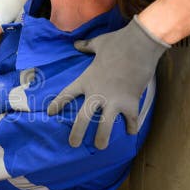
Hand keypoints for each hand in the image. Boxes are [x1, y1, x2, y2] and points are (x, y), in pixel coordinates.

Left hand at [47, 16, 168, 148]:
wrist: (139, 45)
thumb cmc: (117, 43)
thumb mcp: (98, 43)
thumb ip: (86, 46)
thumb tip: (77, 44)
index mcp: (86, 80)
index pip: (67, 94)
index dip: (58, 104)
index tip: (50, 112)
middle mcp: (97, 94)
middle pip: (83, 119)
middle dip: (77, 133)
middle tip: (73, 144)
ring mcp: (114, 100)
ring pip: (104, 126)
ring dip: (102, 138)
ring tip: (100, 147)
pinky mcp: (131, 103)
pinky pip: (130, 119)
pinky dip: (132, 126)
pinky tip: (131, 132)